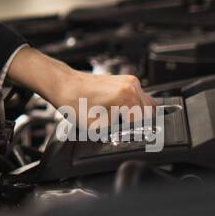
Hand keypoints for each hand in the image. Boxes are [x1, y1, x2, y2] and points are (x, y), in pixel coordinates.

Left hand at [5, 46, 156, 121]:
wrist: (64, 85)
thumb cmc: (75, 103)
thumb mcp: (98, 127)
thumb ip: (120, 132)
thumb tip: (131, 134)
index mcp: (127, 98)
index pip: (148, 121)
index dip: (140, 132)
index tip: (132, 136)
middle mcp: (131, 86)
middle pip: (150, 111)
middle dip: (141, 123)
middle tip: (126, 130)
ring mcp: (129, 80)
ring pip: (146, 102)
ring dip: (138, 113)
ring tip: (121, 120)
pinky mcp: (124, 79)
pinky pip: (138, 95)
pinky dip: (133, 105)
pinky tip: (119, 111)